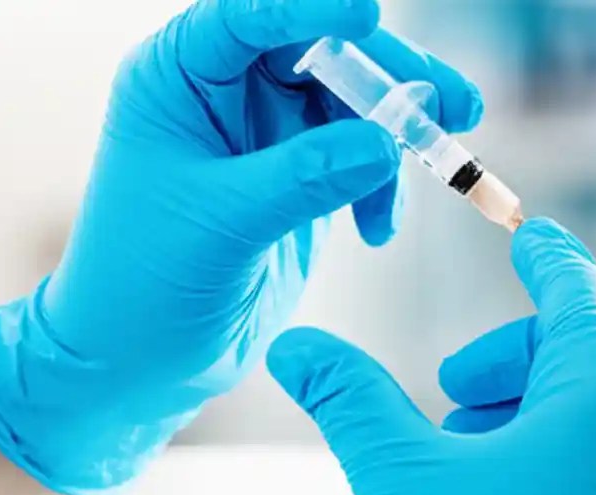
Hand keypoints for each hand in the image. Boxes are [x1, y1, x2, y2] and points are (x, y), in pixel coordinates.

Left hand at [0, 0, 481, 494]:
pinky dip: (386, 187)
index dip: (312, 9)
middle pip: (326, 50)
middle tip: (452, 105)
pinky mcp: (302, 178)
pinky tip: (376, 230)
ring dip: (399, 139)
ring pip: (357, 104)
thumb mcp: (224, 224)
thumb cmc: (146, 282)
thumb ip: (303, 178)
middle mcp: (227, 91)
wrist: (143, 358)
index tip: (367, 14)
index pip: (249, 17)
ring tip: (430, 174)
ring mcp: (269, 134)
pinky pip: (365, 158)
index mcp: (180, 76)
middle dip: (392, 77)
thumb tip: (385, 143)